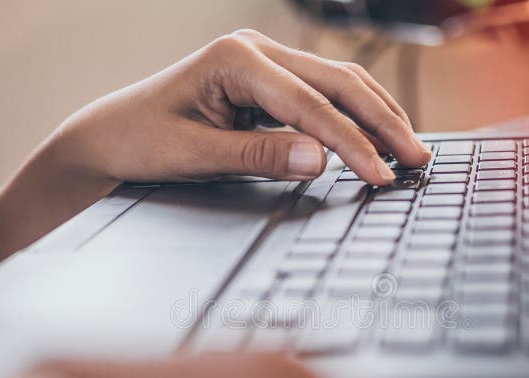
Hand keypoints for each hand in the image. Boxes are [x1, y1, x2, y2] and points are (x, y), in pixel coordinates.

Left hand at [0, 30, 429, 311]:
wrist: (110, 134)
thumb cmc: (142, 141)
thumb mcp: (196, 155)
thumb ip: (259, 156)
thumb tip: (322, 160)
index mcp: (235, 60)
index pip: (311, 105)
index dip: (351, 143)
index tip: (380, 176)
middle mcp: (254, 50)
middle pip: (338, 83)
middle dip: (382, 123)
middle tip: (417, 161)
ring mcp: (263, 60)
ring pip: (338, 82)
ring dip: (377, 115)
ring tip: (411, 149)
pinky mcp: (267, 79)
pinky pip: (324, 92)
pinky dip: (355, 115)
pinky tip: (377, 135)